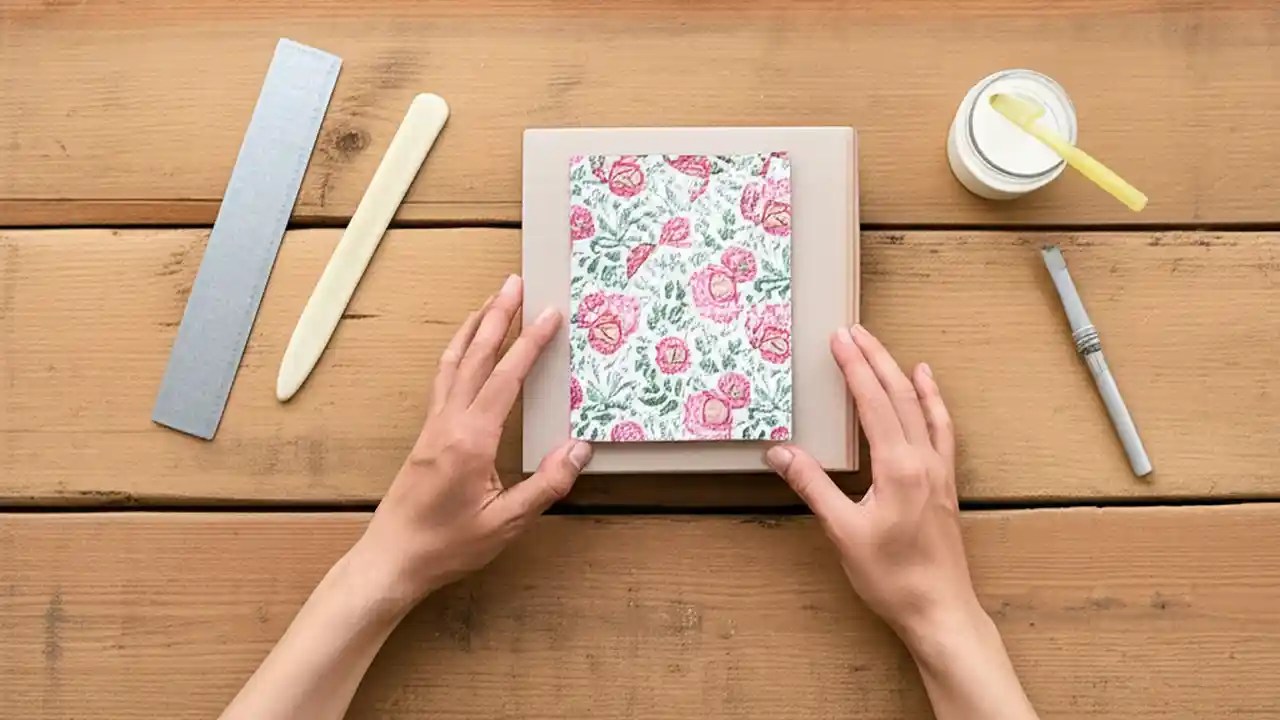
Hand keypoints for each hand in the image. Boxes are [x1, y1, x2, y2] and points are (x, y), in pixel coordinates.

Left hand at [350, 274, 592, 608]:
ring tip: (491, 302)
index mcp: (471, 439)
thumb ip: (546, 485)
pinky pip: (442, 380)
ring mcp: (432, 427)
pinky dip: (457, 353)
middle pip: (475, 356)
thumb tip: (579, 449)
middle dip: (497, 316)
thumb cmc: (447, 546)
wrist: (392, 560)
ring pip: (453, 362)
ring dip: (474, 328)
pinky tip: (464, 350)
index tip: (549, 313)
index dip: (530, 344)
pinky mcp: (425, 436)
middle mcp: (448, 423)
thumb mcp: (507, 523)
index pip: (505, 378)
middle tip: (514, 282)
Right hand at [765, 324, 977, 641]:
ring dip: (901, 373)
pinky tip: (927, 386)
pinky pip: (942, 428)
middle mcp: (923, 460)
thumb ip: (812, 486)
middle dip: (875, 359)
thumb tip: (780, 452)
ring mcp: (940, 470)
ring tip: (883, 346)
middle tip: (852, 331)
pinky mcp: (946, 483)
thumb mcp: (842, 531)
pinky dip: (933, 401)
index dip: (854, 368)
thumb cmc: (891, 576)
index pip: (874, 403)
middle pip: (898, 395)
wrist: (939, 610)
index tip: (838, 339)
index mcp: (898, 467)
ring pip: (922, 407)